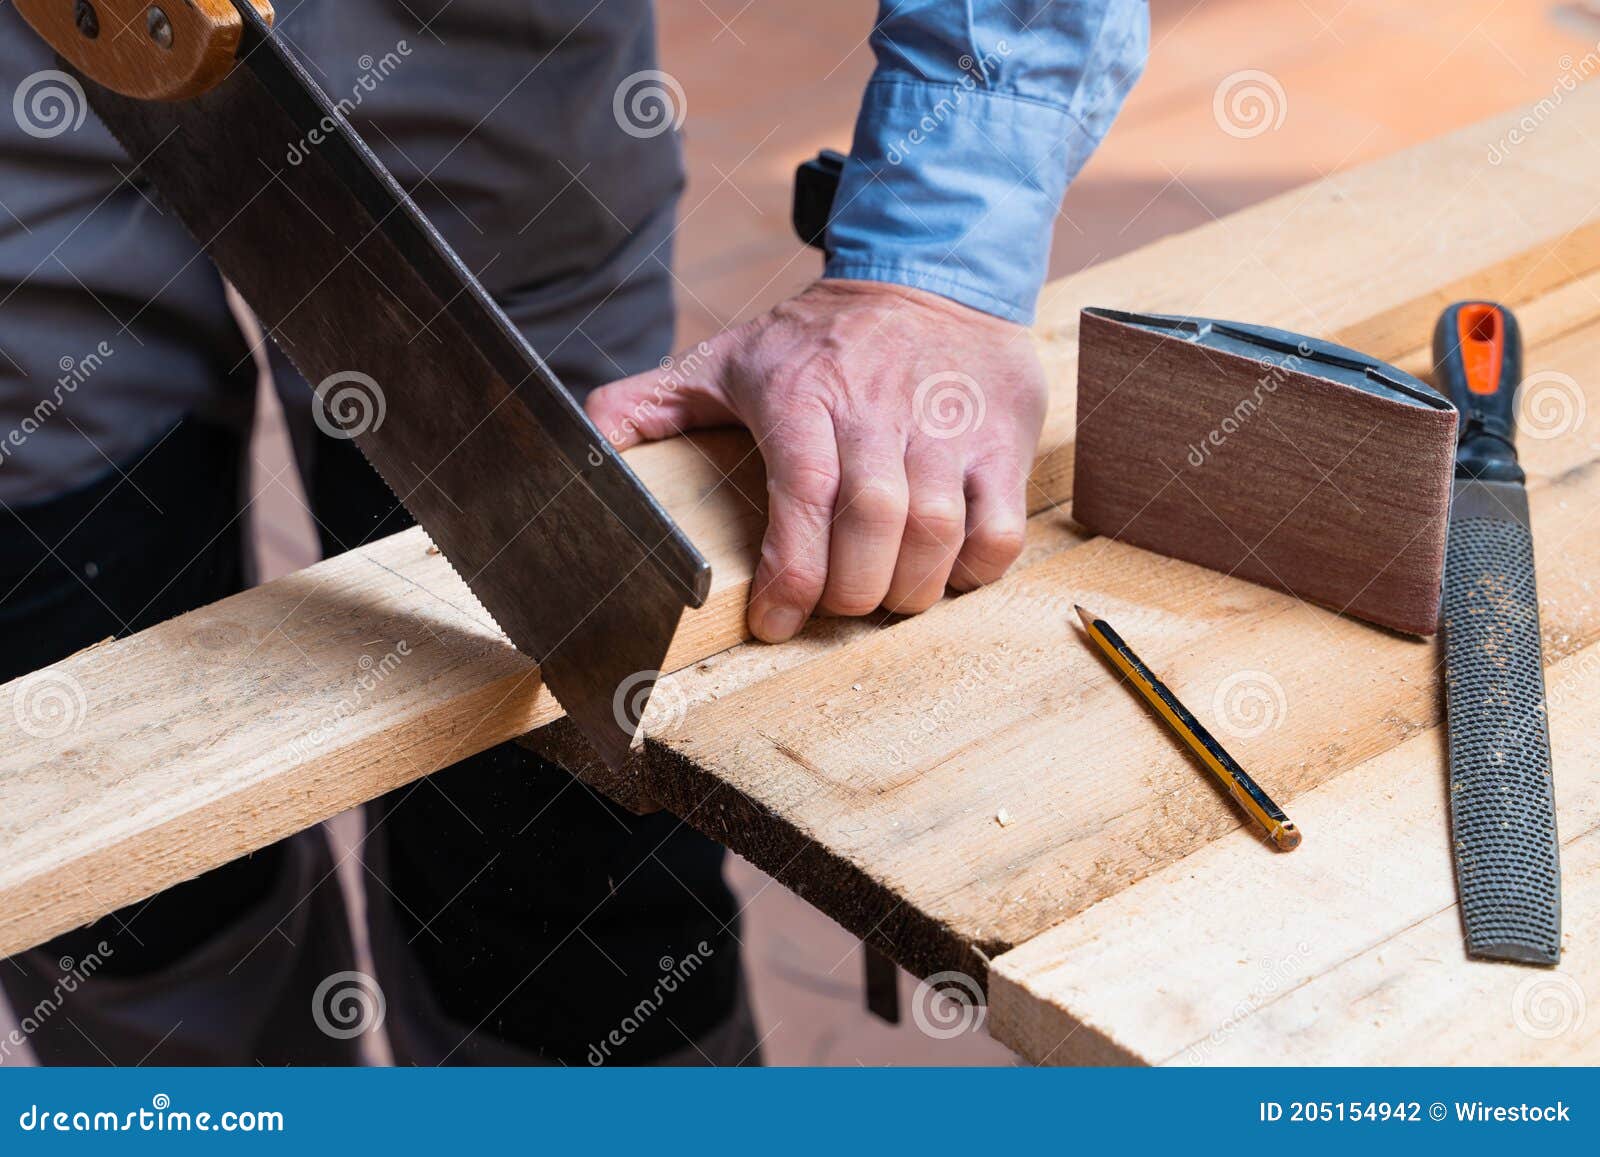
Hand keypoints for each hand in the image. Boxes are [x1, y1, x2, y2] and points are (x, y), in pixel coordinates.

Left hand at [585, 279, 1046, 642]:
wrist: (931, 274)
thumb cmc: (820, 339)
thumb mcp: (726, 358)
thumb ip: (649, 405)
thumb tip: (584, 446)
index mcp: (802, 396)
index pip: (801, 496)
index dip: (791, 575)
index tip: (775, 621)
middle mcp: (878, 410)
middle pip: (873, 526)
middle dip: (850, 592)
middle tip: (836, 606)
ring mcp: (947, 427)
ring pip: (936, 534)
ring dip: (908, 589)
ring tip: (886, 592)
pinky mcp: (1001, 440)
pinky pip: (999, 530)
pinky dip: (973, 569)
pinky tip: (944, 567)